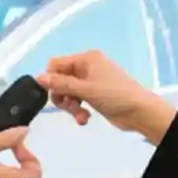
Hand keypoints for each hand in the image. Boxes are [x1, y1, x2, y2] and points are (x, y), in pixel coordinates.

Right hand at [0, 127, 42, 177]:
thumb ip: (5, 139)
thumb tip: (25, 132)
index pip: (34, 173)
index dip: (31, 156)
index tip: (16, 144)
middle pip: (26, 174)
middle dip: (23, 156)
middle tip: (9, 141)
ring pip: (15, 174)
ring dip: (13, 158)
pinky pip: (3, 174)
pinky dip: (4, 162)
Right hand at [36, 50, 176, 143]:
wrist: (140, 112)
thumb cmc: (115, 95)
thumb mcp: (86, 89)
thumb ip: (61, 84)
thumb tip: (38, 77)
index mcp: (86, 59)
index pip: (57, 64)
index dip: (51, 79)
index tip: (53, 94)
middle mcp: (87, 68)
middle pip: (61, 80)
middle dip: (62, 96)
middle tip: (69, 106)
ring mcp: (90, 82)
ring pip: (68, 93)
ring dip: (71, 106)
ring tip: (80, 115)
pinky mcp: (94, 96)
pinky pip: (77, 101)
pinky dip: (78, 110)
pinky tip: (84, 118)